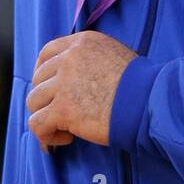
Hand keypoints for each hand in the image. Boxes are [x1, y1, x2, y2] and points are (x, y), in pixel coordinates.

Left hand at [26, 30, 137, 151]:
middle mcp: (69, 58)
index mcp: (82, 43)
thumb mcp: (113, 55)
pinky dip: (46, 135)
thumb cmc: (140, 85)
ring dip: (46, 117)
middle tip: (63, 114)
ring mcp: (64, 83)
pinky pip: (37, 124)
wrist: (150, 102)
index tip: (49, 89)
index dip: (42, 73)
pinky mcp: (63, 109)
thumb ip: (89, 59)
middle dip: (46, 98)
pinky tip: (64, 140)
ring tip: (66, 130)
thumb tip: (72, 76)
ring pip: (34, 102)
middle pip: (38, 79)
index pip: (47, 53)